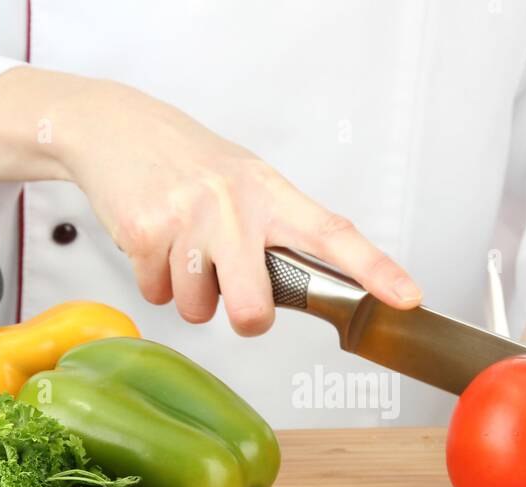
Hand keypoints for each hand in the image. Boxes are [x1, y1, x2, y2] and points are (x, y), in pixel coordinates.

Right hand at [0, 67, 420, 334]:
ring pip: (199, 309)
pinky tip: (158, 243)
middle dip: (245, 318)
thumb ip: (282, 234)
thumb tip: (319, 291)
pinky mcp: (146, 232)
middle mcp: (236, 206)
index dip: (375, 270)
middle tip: (235, 292)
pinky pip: (158, 295)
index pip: (335, 235)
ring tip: (187, 248)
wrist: (118, 129)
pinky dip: (156, 281)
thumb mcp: (249, 185)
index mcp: (273, 194)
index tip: (406, 297)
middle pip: (254, 309)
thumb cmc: (193, 165)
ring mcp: (190, 219)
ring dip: (191, 293)